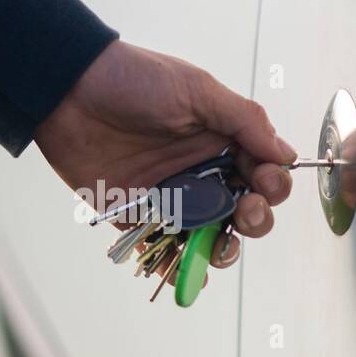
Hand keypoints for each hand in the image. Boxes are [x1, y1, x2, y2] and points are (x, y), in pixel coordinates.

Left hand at [34, 40, 297, 272]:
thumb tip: (286, 155)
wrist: (69, 91)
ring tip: (222, 247)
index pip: (264, 171)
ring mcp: (171, 196)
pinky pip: (164, 248)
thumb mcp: (197, 90)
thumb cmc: (134, 80)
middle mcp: (202, 170)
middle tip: (246, 212)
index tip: (265, 182)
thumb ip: (244, 121)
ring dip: (224, 248)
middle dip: (256, 218)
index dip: (273, 184)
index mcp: (222, 139)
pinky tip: (191, 276)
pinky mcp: (137, 215)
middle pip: (245, 209)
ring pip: (210, 234)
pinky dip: (178, 267)